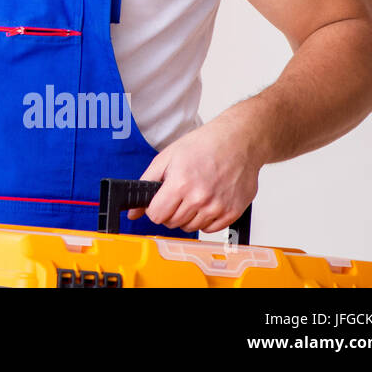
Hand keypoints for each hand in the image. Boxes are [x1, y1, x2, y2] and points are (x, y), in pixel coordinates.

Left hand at [125, 111, 264, 232]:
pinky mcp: (232, 212)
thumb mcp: (167, 157)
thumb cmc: (204, 145)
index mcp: (180, 183)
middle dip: (169, 211)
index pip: (156, 215)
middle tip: (177, 195)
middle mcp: (199, 198)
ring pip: (191, 227)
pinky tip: (206, 202)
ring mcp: (217, 207)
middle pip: (172, 222)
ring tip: (192, 196)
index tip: (158, 202)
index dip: (154, 209)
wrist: (237, 141)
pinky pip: (210, 229)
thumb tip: (133, 211)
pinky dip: (205, 220)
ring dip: (187, 216)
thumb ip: (147, 183)